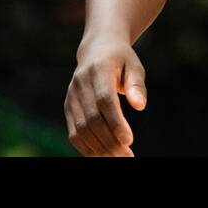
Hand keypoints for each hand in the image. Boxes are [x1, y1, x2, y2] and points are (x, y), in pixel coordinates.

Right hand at [64, 39, 147, 155]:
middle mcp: (81, 84)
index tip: (129, 140)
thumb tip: (140, 106)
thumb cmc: (121, 60)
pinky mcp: (68, 107)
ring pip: (81, 129)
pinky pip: (74, 133)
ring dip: (99, 148)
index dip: (116, 122)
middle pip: (92, 119)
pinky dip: (86, 148)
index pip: (105, 100)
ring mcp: (71, 97)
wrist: (96, 50)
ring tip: (118, 158)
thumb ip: (136, 86)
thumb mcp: (134, 66)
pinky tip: (102, 156)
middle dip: (109, 141)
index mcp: (99, 70)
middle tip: (127, 156)